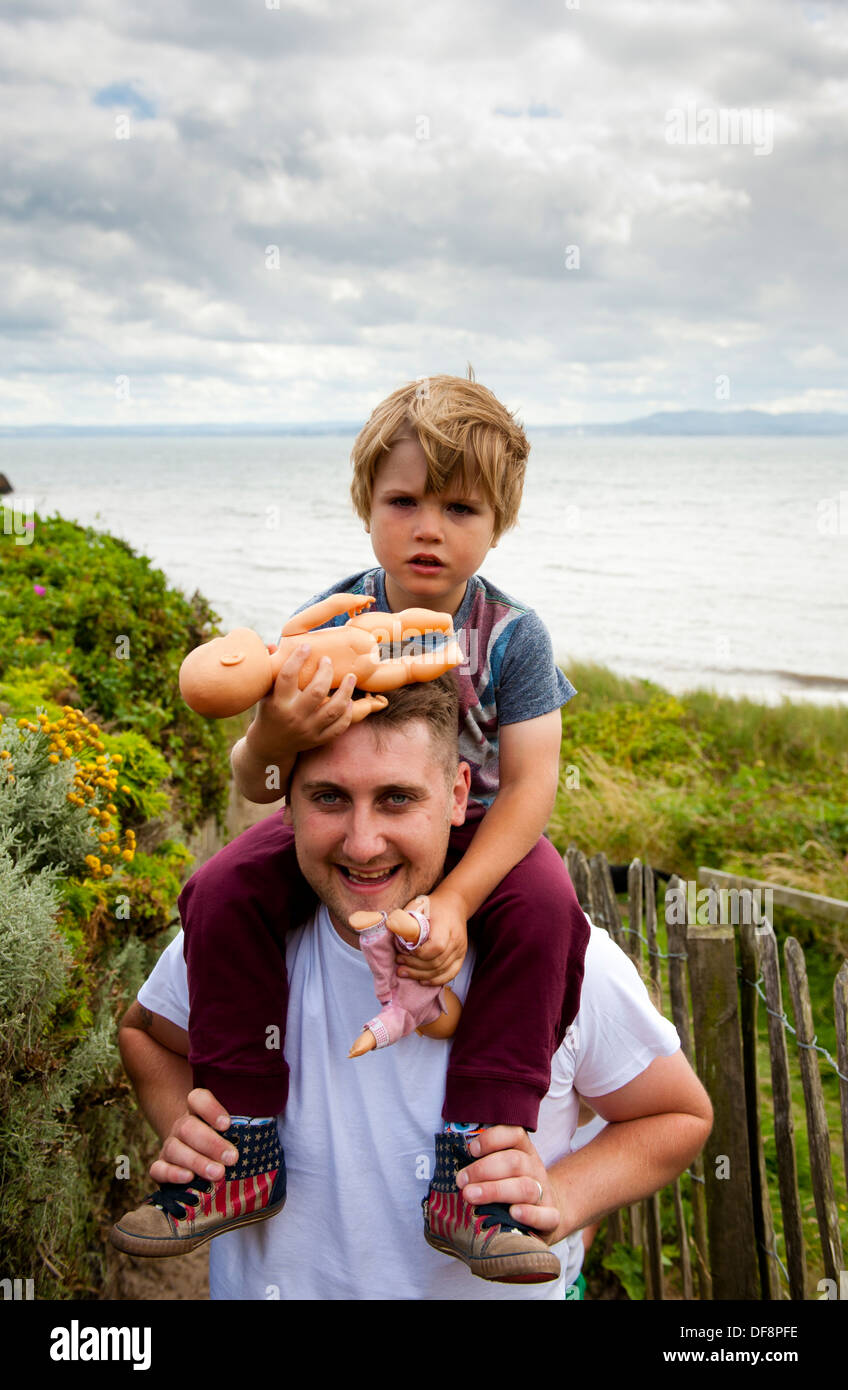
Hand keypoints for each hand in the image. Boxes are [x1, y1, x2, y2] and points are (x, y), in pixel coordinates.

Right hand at [148, 1088, 236, 1185]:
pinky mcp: (161, 1166)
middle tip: (232, 1158)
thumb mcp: (234, 1130)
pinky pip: (159, 1169)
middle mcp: (182, 1126)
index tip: (227, 1124)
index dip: (210, 1108)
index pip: (197, 1098)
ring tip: (218, 1173)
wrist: (197, 1156)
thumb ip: (244, 1125)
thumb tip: (268, 1127)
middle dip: (211, 1143)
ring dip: (197, 1161)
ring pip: (175, 1149)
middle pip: (188, 1127)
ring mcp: (170, 1146)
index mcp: (198, 1111)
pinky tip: (188, 1178)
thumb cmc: (224, 1141)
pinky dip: (172, 1174)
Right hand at [248, 644, 357, 759]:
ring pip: (333, 710)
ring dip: (346, 691)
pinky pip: (338, 727)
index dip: (298, 659)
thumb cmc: (269, 711)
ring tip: (351, 677)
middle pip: (316, 691)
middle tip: (328, 661)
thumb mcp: (265, 692)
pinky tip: (349, 701)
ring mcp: (308, 730)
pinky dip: (347, 713)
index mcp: (278, 702)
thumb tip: (272, 645)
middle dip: (326, 672)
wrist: (269, 745)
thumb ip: (271, 671)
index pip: (288, 676)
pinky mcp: (317, 739)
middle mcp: (294, 716)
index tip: (307, 647)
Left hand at [395, 887, 467, 986]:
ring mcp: (461, 950)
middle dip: (414, 966)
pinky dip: (436, 980)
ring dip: (420, 974)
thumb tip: (389, 929)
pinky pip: (450, 974)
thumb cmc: (433, 905)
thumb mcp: (417, 905)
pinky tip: (422, 981)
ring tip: (404, 971)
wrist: (454, 904)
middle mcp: (456, 940)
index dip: (418, 954)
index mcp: (446, 926)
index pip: (436, 947)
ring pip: (441, 970)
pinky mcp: (461, 956)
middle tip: (398, 962)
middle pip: (436, 962)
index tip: (404, 950)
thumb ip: (405, 918)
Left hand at [455, 1125, 566, 1243]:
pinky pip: (547, 1216)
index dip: (492, 1139)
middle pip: (514, 1162)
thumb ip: (483, 1161)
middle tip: (461, 1181)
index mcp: (523, 1152)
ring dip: (496, 1190)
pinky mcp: (552, 1218)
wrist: (546, 1212)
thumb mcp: (501, 1169)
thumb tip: (452, 1160)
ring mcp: (545, 1193)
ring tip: (470, 1196)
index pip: (514, 1134)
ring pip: (526, 1187)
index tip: (471, 1150)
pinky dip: (531, 1214)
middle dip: (484, 1169)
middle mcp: (535, 1169)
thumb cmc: (511, 1188)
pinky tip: (514, 1213)